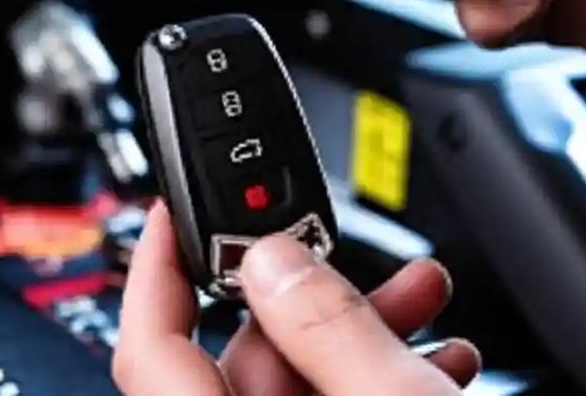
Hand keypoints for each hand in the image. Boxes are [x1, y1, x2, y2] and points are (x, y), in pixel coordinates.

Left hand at [112, 202, 481, 394]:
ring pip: (301, 378)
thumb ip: (327, 329)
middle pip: (245, 352)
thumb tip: (274, 260)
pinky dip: (378, 376)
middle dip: (314, 289)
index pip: (147, 345)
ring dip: (363, 330)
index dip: (153, 266)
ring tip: (425, 298)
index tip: (172, 208)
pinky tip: (438, 361)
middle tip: (363, 255)